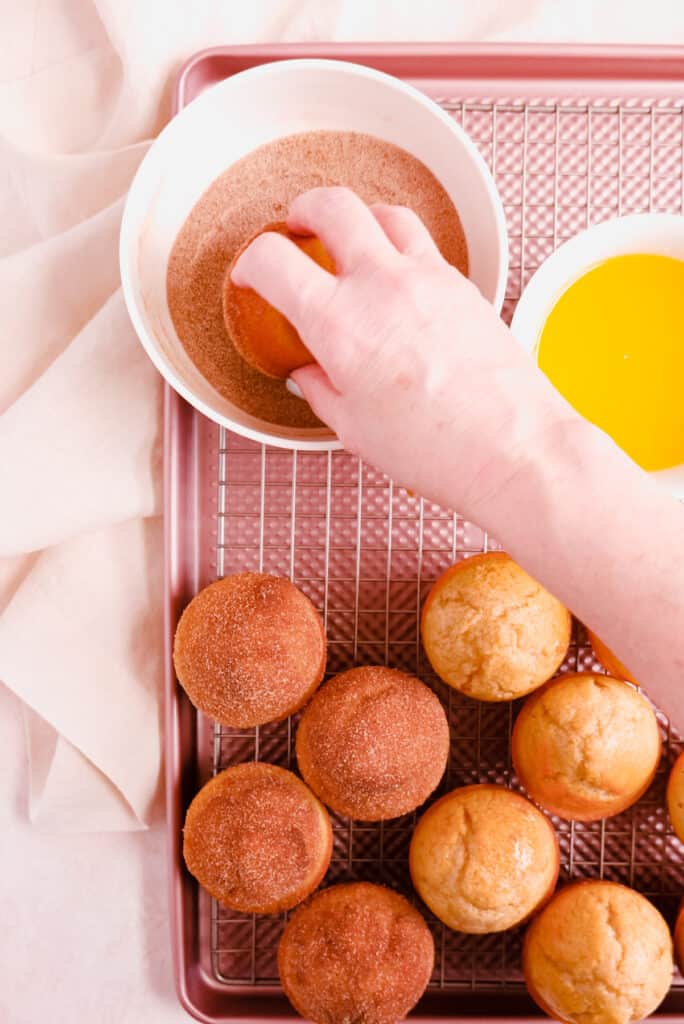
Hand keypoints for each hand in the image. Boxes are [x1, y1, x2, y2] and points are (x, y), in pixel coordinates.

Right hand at [231, 187, 573, 518]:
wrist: (513, 447)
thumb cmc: (436, 448)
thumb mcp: (355, 429)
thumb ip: (321, 390)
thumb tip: (306, 374)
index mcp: (338, 322)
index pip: (273, 259)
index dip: (251, 263)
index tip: (251, 276)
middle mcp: (381, 284)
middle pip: (331, 205)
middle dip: (303, 210)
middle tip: (296, 228)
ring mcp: (427, 277)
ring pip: (385, 212)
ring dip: (359, 218)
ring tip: (352, 241)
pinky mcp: (463, 284)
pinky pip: (425, 244)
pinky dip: (402, 247)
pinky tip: (400, 279)